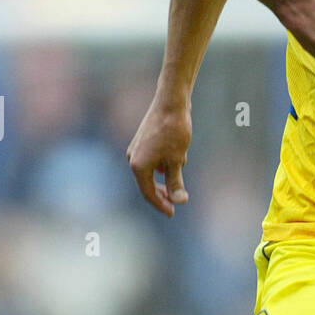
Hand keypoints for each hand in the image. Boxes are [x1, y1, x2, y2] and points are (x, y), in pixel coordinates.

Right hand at [127, 96, 191, 216]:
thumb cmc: (173, 131)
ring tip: (182, 159)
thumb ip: (176, 183)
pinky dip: (167, 161)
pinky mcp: (145, 141)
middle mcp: (133, 157)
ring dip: (169, 172)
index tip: (172, 212)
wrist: (171, 102)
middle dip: (163, 192)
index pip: (148, 192)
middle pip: (148, 183)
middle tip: (177, 201)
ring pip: (154, 170)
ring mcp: (138, 148)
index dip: (161, 204)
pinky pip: (156, 159)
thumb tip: (179, 201)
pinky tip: (180, 152)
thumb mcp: (177, 161)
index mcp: (138, 165)